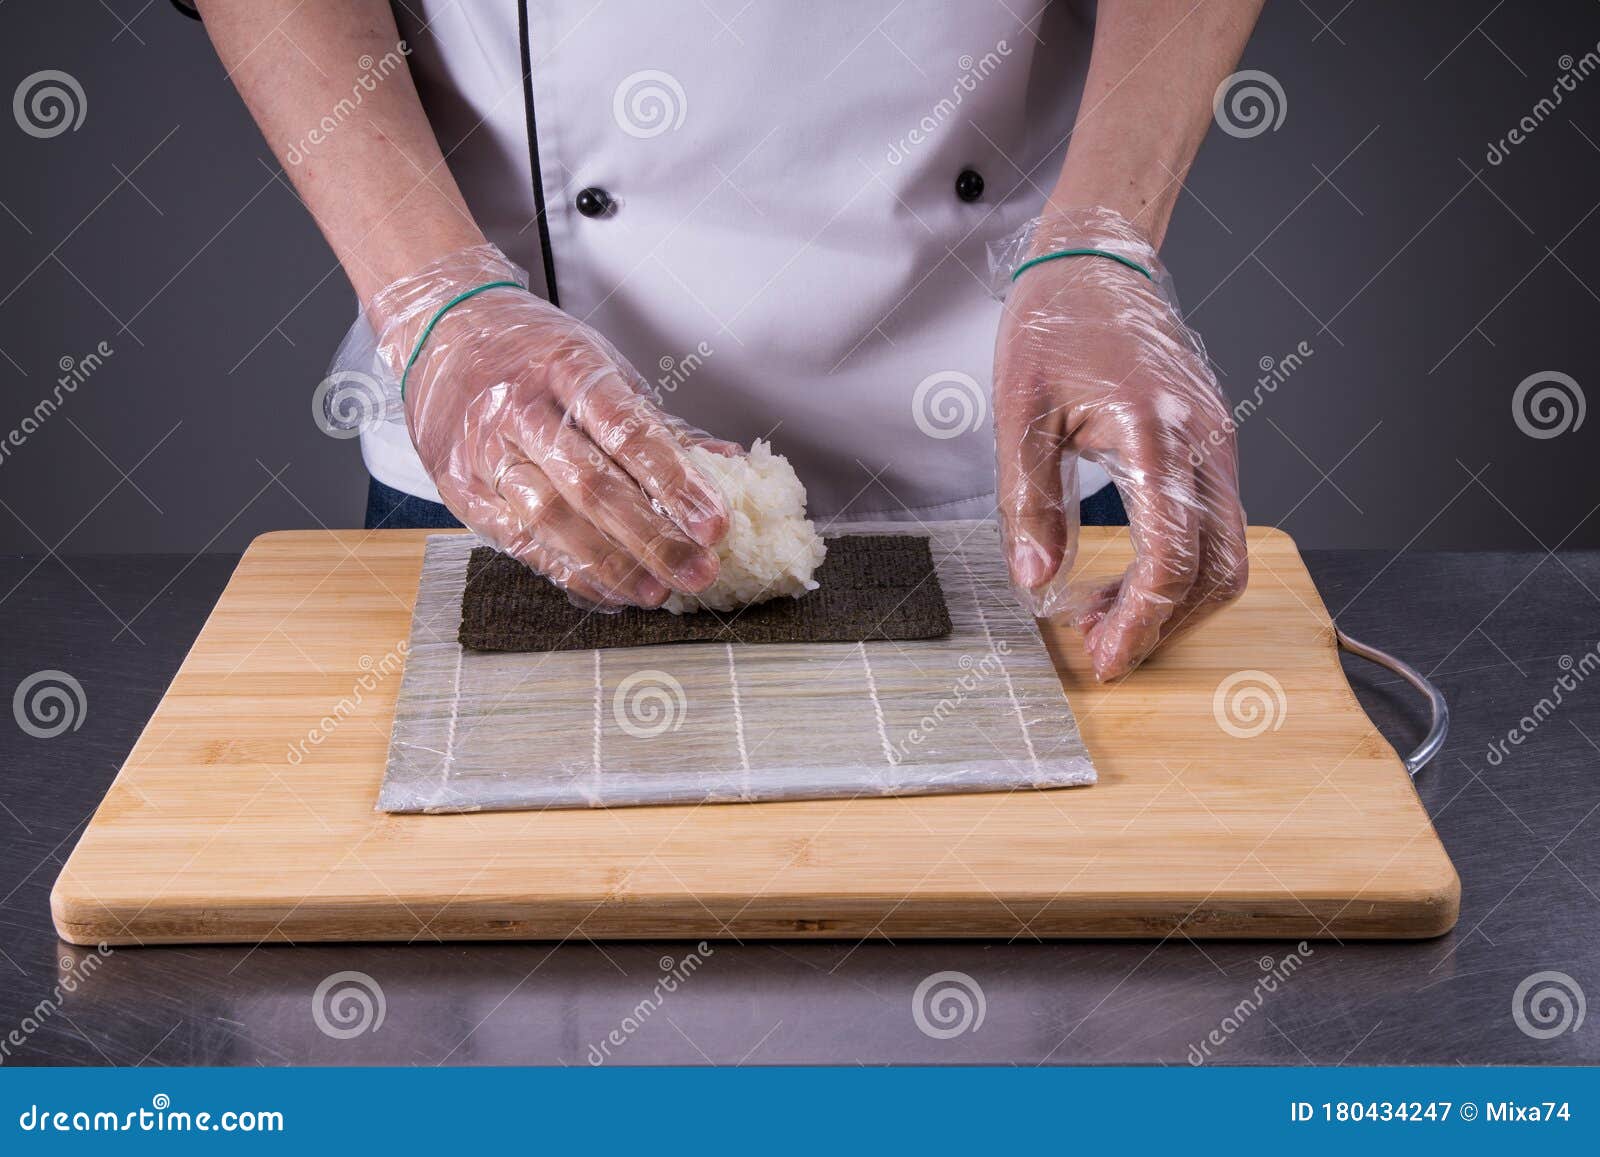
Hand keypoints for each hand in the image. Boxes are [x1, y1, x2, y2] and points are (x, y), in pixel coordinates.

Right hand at [372, 246, 736, 608]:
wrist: (443, 330)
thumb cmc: (534, 351)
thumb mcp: (599, 365)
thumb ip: (659, 423)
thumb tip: (728, 462)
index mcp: (567, 368)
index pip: (628, 433)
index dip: (675, 483)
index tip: (715, 524)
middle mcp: (520, 410)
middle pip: (590, 486)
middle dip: (652, 538)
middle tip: (698, 571)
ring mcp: (485, 453)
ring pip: (551, 520)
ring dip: (611, 565)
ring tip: (658, 592)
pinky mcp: (462, 490)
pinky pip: (520, 543)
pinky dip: (568, 573)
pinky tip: (609, 591)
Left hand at [992, 208, 1247, 680]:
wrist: (1096, 263)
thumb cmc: (1054, 326)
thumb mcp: (1019, 415)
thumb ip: (1028, 502)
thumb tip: (1035, 580)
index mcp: (1157, 435)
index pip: (1173, 558)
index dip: (1142, 622)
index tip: (1105, 658)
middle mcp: (1206, 444)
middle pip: (1217, 570)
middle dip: (1163, 625)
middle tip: (1099, 649)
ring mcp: (1219, 444)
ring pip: (1227, 555)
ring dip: (1174, 602)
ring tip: (1104, 617)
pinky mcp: (1215, 445)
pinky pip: (1217, 526)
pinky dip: (1179, 568)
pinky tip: (1124, 577)